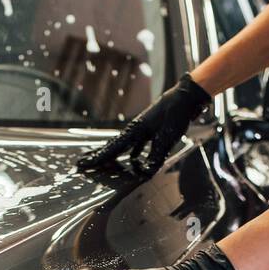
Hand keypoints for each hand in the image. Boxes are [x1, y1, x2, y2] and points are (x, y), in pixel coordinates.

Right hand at [78, 73, 211, 174]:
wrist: (185, 96)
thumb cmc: (175, 113)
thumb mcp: (167, 137)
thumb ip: (155, 156)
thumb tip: (145, 173)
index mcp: (135, 130)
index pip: (113, 147)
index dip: (99, 158)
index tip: (85, 163)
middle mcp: (135, 129)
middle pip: (113, 146)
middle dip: (99, 156)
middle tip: (83, 163)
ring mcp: (142, 129)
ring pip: (123, 145)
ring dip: (113, 155)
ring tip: (102, 162)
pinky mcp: (151, 130)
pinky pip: (136, 144)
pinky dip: (132, 153)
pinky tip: (133, 160)